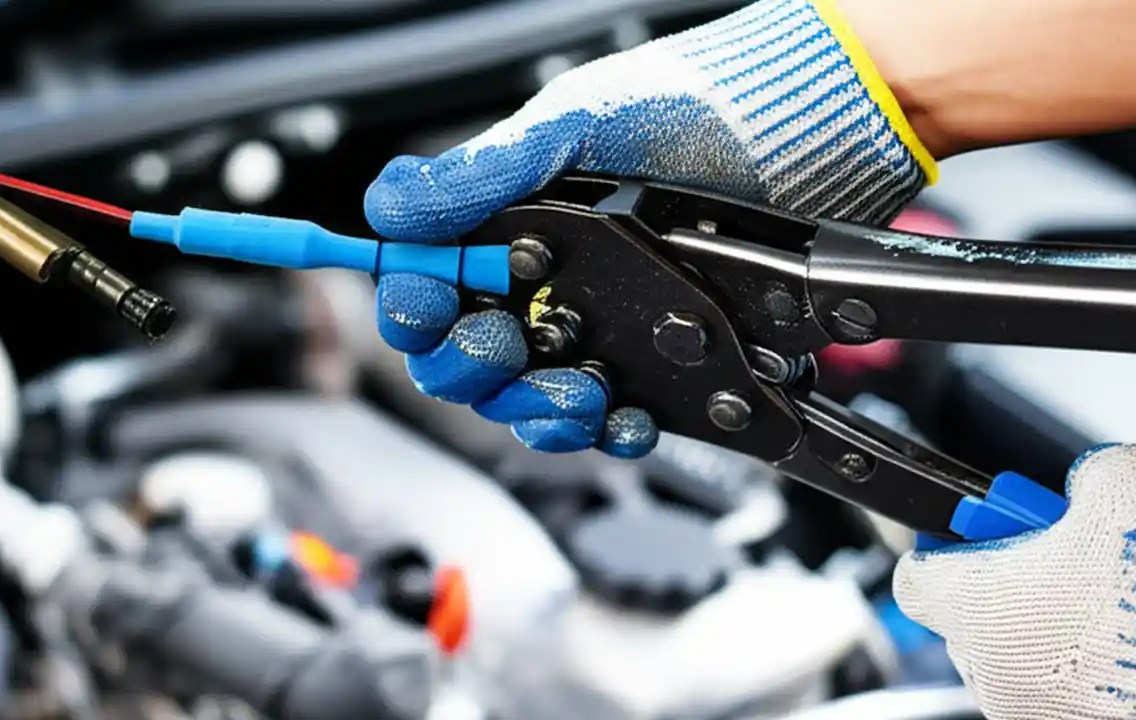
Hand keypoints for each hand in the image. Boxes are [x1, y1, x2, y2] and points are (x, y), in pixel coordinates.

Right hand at [365, 0, 935, 457]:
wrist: (801, 138)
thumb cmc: (688, 112)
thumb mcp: (577, 127)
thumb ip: (487, 174)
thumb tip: (392, 206)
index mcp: (505, 226)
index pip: (426, 284)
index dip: (414, 305)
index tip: (432, 304)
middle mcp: (541, 283)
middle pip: (463, 359)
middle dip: (473, 364)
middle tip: (507, 343)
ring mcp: (592, 328)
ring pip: (525, 402)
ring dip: (537, 409)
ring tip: (580, 390)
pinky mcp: (648, 366)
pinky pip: (603, 420)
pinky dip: (604, 429)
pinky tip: (623, 415)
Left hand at [895, 444, 1135, 719]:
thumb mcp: (1120, 493)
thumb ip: (1084, 482)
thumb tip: (1088, 483)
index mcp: (979, 608)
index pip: (919, 575)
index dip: (950, 545)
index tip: (978, 530)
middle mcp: (991, 672)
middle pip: (970, 616)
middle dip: (1009, 586)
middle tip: (1063, 564)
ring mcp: (1030, 714)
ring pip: (1015, 658)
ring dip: (1046, 632)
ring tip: (1105, 610)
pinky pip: (1056, 694)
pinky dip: (1078, 670)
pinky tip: (1121, 649)